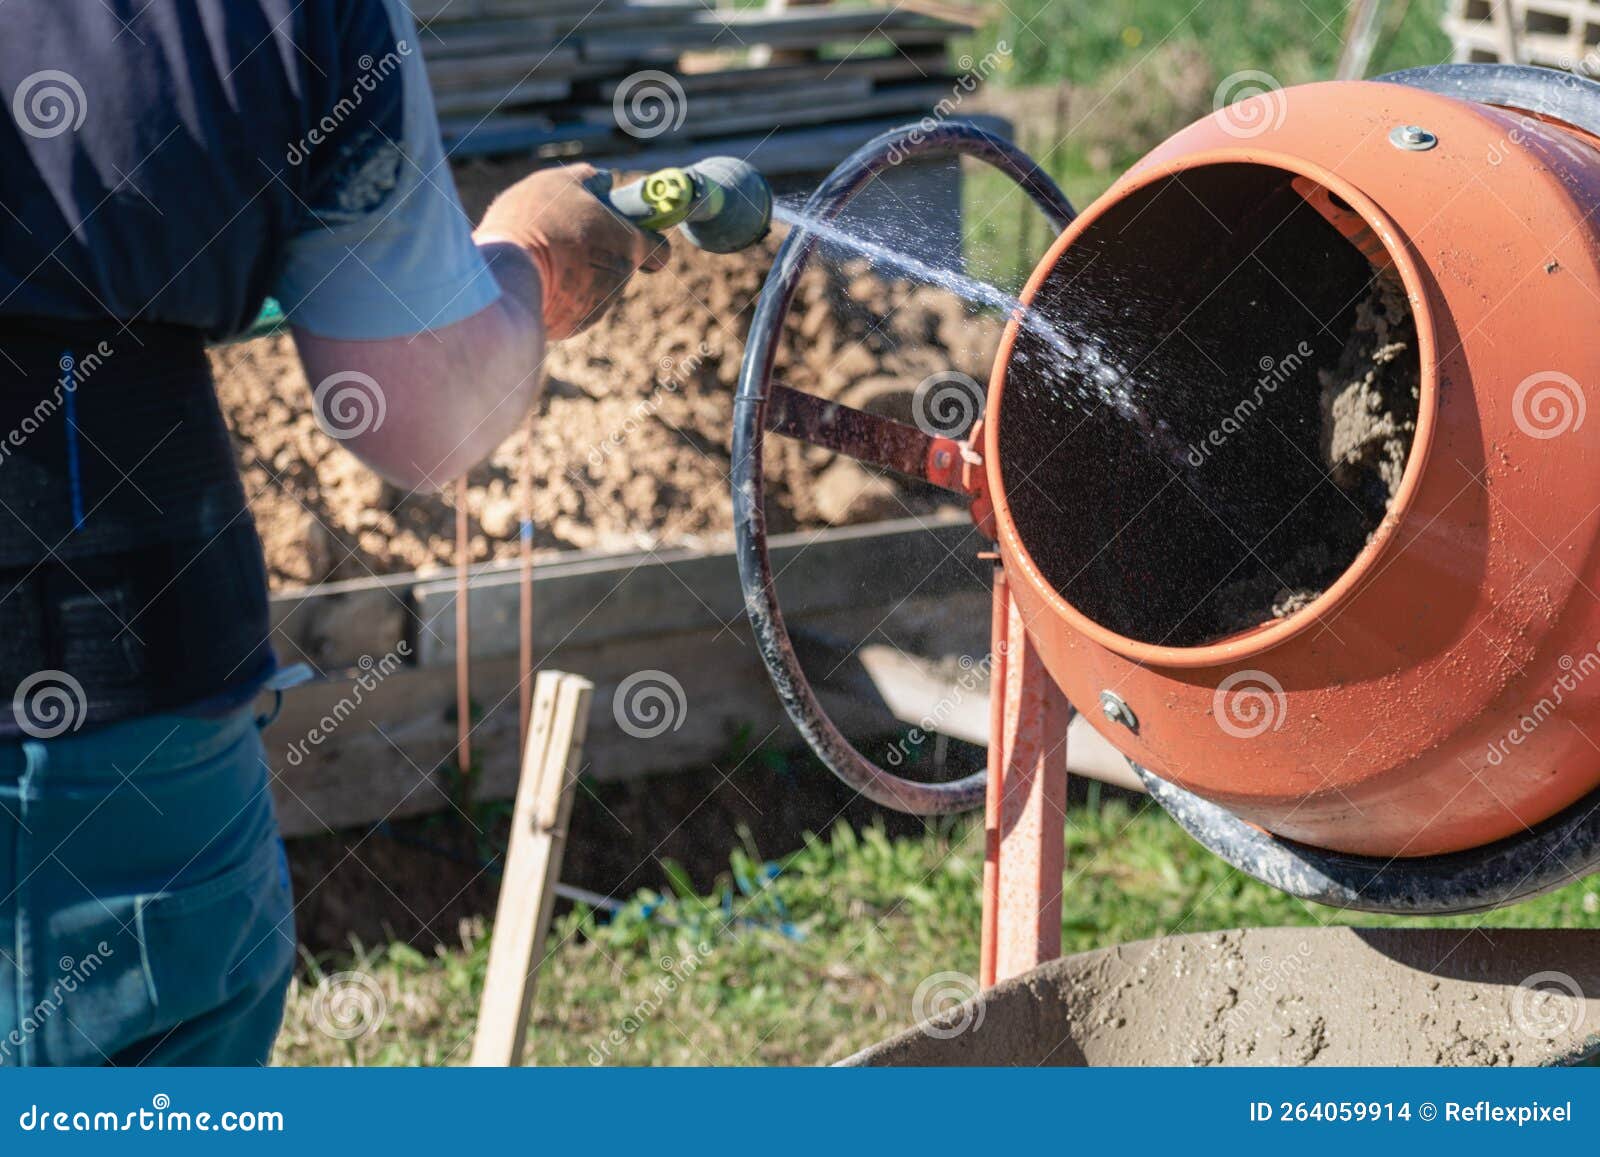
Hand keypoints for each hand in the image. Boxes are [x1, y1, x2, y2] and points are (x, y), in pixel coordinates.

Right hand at [475, 163, 668, 339]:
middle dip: (597, 252)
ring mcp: (598, 306)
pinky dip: (558, 294)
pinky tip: (536, 279)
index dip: (649, 241)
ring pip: (592, 285)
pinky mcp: (574, 326)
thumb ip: (588, 180)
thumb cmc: (538, 222)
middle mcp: (619, 278)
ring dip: (575, 272)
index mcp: (627, 243)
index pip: (660, 250)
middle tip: (566, 236)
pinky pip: (570, 306)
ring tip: (543, 256)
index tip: (633, 234)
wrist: (509, 275)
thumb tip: (604, 180)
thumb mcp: (560, 182)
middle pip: (617, 263)